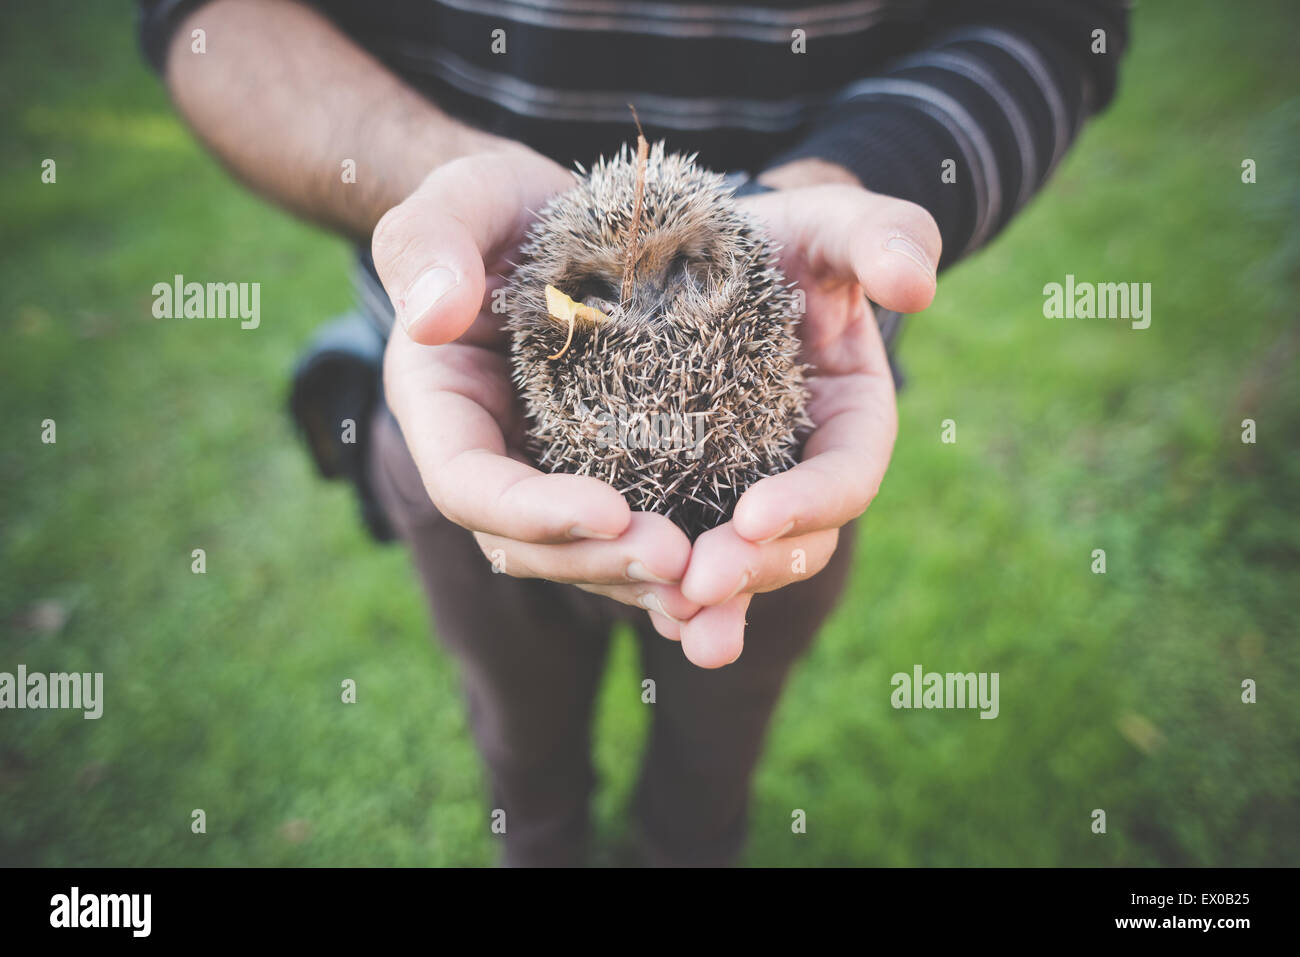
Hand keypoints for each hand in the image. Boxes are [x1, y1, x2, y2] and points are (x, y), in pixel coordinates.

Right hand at [373, 148, 699, 623]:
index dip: (532, 511)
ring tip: (714, 586)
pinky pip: (629, 535)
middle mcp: (488, 456)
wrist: (560, 221)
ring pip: (582, 555)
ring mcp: (545, 473)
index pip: (467, 484)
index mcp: (442, 405)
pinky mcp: (602, 474)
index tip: (611, 511)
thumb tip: (429, 318)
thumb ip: (430, 241)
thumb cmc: (505, 204)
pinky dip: (673, 563)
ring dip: (642, 581)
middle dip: (599, 560)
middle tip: (679, 560)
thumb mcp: (467, 197)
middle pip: (527, 542)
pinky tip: (731, 580)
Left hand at [659, 184, 941, 667]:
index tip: (754, 513)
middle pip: (791, 542)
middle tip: (698, 583)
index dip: (809, 502)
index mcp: (850, 422)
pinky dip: (660, 589)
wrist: (711, 255)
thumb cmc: (780, 239)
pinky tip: (634, 605)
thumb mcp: (831, 225)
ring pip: (735, 566)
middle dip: (751, 568)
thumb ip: (883, 237)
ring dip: (707, 601)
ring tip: (676, 620)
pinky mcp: (685, 502)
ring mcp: (742, 494)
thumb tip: (917, 283)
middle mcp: (803, 473)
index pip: (845, 476)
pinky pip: (678, 555)